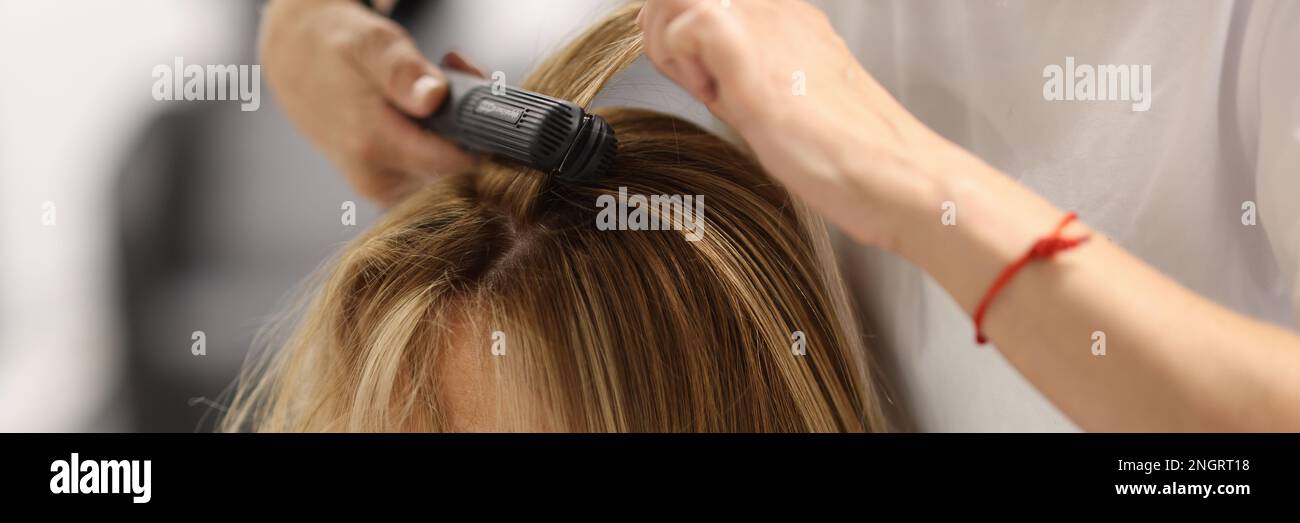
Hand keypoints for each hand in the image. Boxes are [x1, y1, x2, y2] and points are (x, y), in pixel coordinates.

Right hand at [261, 0, 483, 205]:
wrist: (294, 60)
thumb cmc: (333, 48)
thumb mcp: (369, 44)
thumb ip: (402, 71)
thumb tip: (433, 97)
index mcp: (372, 145)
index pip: (455, 165)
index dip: (478, 134)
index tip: (479, 99)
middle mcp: (376, 178)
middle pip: (456, 174)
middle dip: (469, 134)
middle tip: (460, 83)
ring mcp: (380, 189)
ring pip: (445, 179)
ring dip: (455, 141)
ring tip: (437, 95)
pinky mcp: (384, 190)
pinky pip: (428, 179)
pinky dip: (438, 150)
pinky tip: (427, 119)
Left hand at [638, 0, 964, 249]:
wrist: (889, 174)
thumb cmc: (844, 156)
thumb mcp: (774, 101)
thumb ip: (734, 75)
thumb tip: (693, 69)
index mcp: (783, 18)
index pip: (703, 2)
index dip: (683, 39)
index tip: (706, 84)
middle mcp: (772, 7)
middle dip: (666, 36)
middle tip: (698, 86)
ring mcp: (762, 18)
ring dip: (671, 46)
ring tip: (709, 93)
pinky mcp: (746, 42)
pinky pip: (683, 25)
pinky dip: (684, 66)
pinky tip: (719, 99)